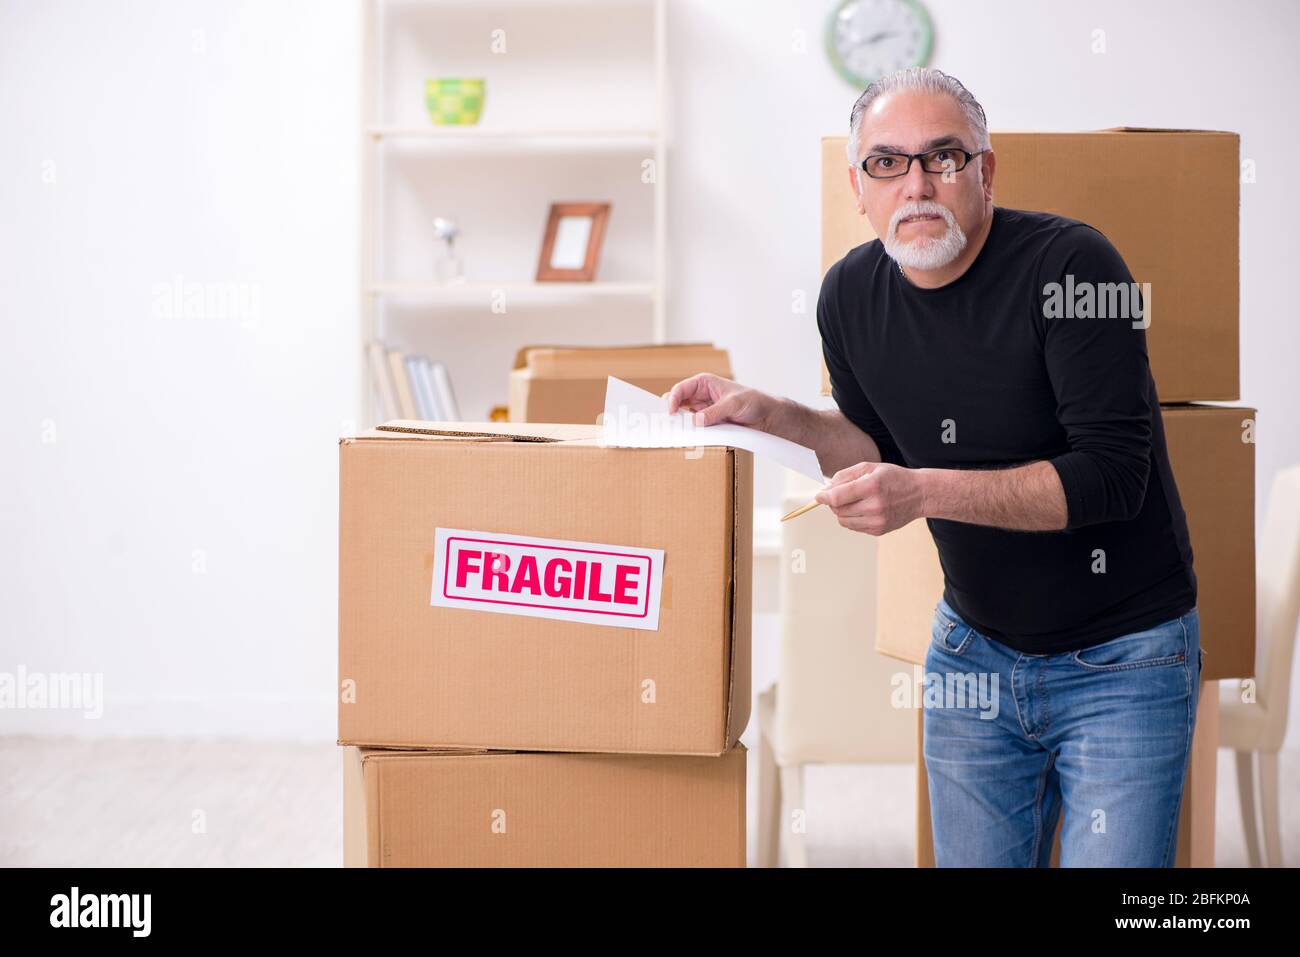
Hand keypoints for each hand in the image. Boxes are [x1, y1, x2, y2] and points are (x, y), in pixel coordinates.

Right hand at [663, 373, 777, 429]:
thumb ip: (714, 412)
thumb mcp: (733, 404)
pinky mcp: (708, 424)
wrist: (767, 416)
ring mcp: (703, 411)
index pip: (681, 389)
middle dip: (672, 412)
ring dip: (681, 424)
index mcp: (704, 383)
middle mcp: (701, 396)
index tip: (671, 412)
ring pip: (684, 417)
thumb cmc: (753, 401)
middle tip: (667, 424)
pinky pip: (695, 428)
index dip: (672, 399)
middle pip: (678, 403)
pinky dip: (690, 433)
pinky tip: (689, 438)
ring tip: (676, 432)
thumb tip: (697, 420)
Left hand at [814, 461, 925, 534]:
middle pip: (837, 510)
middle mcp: (875, 506)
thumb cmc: (893, 478)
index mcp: (872, 486)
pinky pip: (853, 527)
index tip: (819, 495)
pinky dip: (852, 518)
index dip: (823, 497)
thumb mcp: (869, 467)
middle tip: (842, 494)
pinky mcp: (878, 531)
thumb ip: (844, 476)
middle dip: (833, 502)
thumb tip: (825, 489)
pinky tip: (864, 509)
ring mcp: (877, 521)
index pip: (837, 497)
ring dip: (842, 511)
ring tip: (855, 501)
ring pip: (843, 521)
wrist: (919, 494)